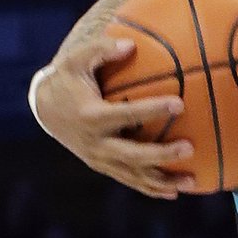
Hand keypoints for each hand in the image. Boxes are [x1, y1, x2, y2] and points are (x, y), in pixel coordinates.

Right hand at [32, 38, 195, 199]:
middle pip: (132, 155)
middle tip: (190, 148)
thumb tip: (130, 45)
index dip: (153, 110)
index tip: (180, 104)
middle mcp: (95, 143)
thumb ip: (102, 50)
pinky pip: (129, 180)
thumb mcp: (77, 59)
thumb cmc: (67, 78)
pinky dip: (151, 188)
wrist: (45, 108)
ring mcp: (99, 158)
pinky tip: (175, 192)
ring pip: (133, 175)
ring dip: (163, 180)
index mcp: (91, 116)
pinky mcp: (102, 166)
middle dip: (162, 154)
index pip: (126, 114)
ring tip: (192, 182)